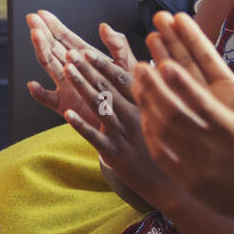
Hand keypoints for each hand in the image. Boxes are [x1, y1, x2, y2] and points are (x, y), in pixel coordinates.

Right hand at [26, 10, 133, 126]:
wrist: (130, 121)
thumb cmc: (129, 93)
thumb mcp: (125, 65)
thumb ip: (118, 46)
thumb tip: (105, 27)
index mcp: (86, 58)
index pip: (65, 38)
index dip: (53, 25)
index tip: (42, 14)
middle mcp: (73, 71)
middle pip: (52, 48)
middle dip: (42, 33)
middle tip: (32, 20)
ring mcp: (67, 87)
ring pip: (49, 66)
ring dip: (42, 51)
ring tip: (36, 37)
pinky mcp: (66, 105)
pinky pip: (48, 99)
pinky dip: (39, 94)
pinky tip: (32, 86)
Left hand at [61, 45, 175, 208]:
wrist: (168, 182)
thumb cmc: (162, 145)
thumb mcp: (159, 117)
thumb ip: (148, 93)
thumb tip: (141, 69)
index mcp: (146, 105)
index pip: (122, 79)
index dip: (103, 64)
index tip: (86, 50)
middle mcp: (134, 116)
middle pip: (107, 88)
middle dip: (87, 69)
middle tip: (70, 53)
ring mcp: (123, 134)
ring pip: (99, 106)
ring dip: (81, 87)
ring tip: (66, 71)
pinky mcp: (114, 153)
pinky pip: (94, 136)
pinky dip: (81, 124)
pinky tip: (67, 113)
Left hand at [134, 42, 233, 233]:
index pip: (202, 104)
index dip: (181, 84)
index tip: (163, 64)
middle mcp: (213, 150)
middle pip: (174, 116)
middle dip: (153, 90)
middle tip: (138, 67)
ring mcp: (197, 168)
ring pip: (163, 134)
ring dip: (146, 108)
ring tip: (136, 85)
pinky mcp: (187, 182)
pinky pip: (161, 154)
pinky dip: (149, 133)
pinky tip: (143, 114)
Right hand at [147, 11, 233, 121]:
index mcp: (227, 87)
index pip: (205, 55)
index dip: (191, 35)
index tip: (178, 17)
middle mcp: (207, 94)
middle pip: (186, 60)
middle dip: (172, 38)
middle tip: (159, 17)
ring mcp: (191, 107)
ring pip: (173, 77)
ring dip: (161, 55)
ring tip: (151, 36)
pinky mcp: (179, 123)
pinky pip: (165, 100)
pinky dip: (153, 85)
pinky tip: (144, 70)